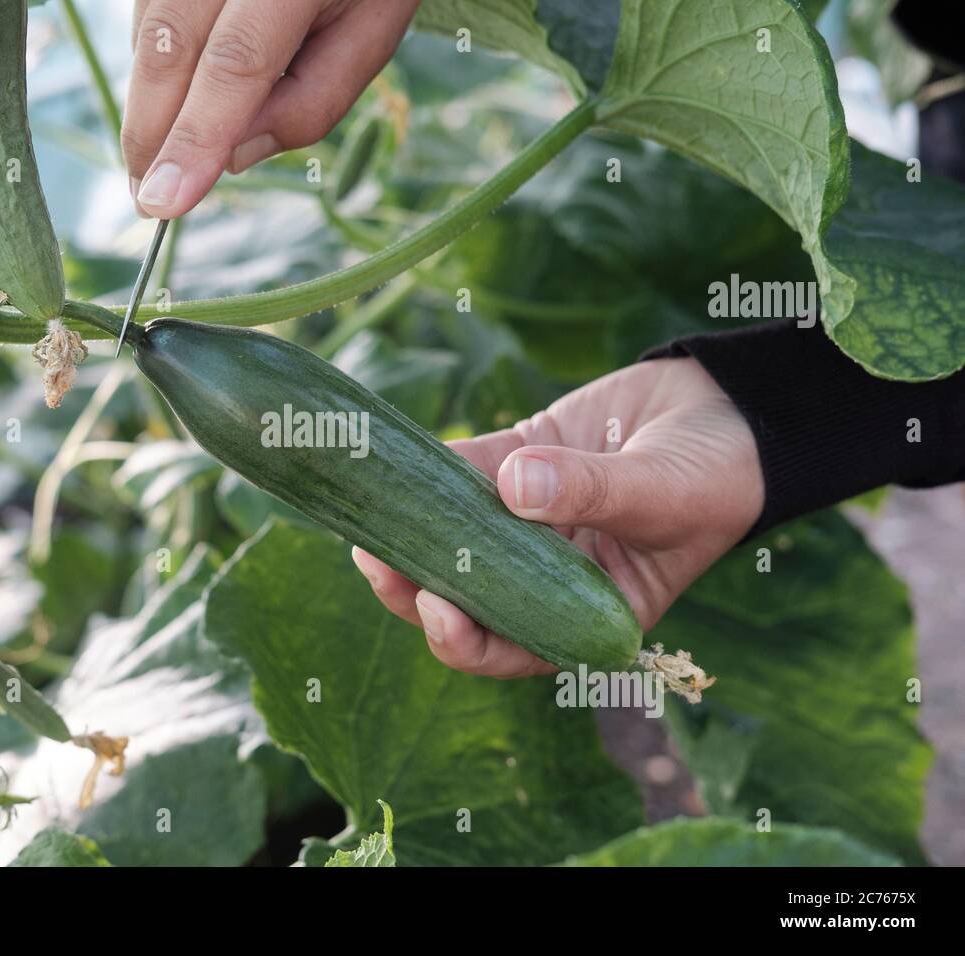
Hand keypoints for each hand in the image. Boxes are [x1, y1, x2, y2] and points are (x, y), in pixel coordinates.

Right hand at [123, 0, 420, 217]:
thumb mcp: (372, 35)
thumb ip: (313, 102)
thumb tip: (232, 158)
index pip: (236, 64)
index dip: (195, 138)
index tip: (165, 203)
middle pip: (171, 47)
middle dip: (152, 133)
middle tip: (149, 200)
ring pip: (148, 31)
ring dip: (149, 103)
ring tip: (163, 158)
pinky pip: (148, 12)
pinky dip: (154, 65)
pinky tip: (175, 99)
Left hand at [351, 357, 764, 677]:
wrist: (732, 407)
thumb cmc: (719, 473)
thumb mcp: (665, 491)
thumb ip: (594, 493)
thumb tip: (512, 489)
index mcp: (590, 613)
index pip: (516, 646)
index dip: (466, 640)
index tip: (436, 608)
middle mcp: (550, 576)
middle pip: (468, 598)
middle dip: (415, 589)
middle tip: (374, 562)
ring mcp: (526, 522)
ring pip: (455, 538)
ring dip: (410, 531)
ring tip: (369, 518)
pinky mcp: (515, 464)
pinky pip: (464, 472)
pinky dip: (432, 468)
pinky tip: (399, 461)